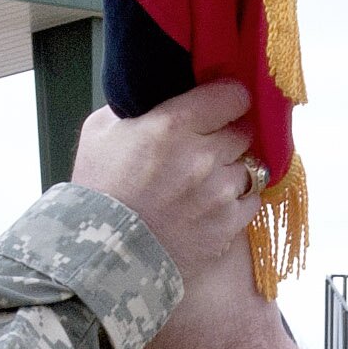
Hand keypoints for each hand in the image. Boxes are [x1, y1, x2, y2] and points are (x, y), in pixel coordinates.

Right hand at [69, 82, 262, 281]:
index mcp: (172, 126)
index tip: (222, 103)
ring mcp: (219, 194)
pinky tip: (211, 205)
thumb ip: (136, 106)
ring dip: (231, 170)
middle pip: (243, 131)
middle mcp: (203, 156)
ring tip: (205, 181)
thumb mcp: (101, 131)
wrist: (99, 255)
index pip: (232, 95)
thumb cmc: (96, 189)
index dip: (228, 97)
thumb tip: (161, 93)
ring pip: (248, 167)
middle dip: (227, 135)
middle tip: (206, 146)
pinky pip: (250, 201)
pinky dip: (236, 201)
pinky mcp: (227, 226)